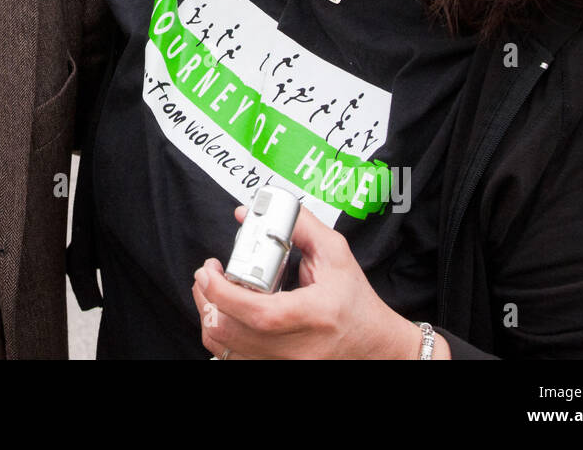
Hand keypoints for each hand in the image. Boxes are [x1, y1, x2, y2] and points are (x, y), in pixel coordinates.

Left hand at [191, 203, 449, 358]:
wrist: (376, 346)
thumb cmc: (355, 301)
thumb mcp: (335, 254)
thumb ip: (297, 226)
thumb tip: (249, 213)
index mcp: (314, 314)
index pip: (257, 312)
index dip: (222, 292)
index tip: (210, 270)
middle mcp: (298, 348)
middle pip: (231, 332)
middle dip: (206, 298)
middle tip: (207, 275)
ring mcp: (287, 365)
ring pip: (225, 349)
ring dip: (210, 316)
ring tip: (212, 293)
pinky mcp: (279, 369)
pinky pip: (234, 359)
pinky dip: (223, 336)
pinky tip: (227, 315)